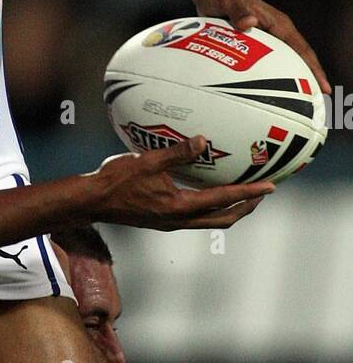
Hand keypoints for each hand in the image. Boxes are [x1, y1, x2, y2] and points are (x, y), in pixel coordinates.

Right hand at [86, 138, 274, 229]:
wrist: (92, 202)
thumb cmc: (116, 180)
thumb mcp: (147, 161)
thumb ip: (177, 153)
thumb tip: (204, 140)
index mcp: (179, 207)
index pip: (223, 200)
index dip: (249, 193)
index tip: (270, 187)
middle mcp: (178, 220)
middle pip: (223, 219)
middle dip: (246, 207)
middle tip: (262, 192)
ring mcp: (171, 222)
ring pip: (211, 220)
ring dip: (230, 209)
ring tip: (243, 194)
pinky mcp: (163, 220)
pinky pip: (197, 216)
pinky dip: (212, 207)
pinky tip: (209, 192)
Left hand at [190, 0, 328, 94]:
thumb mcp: (230, 1)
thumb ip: (238, 11)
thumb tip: (249, 23)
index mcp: (278, 24)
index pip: (302, 50)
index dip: (314, 69)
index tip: (324, 88)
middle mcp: (276, 32)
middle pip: (298, 60)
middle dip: (308, 80)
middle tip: (314, 104)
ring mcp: (266, 39)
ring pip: (283, 63)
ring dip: (290, 81)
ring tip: (296, 104)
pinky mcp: (254, 44)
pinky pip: (266, 64)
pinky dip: (270, 78)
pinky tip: (266, 94)